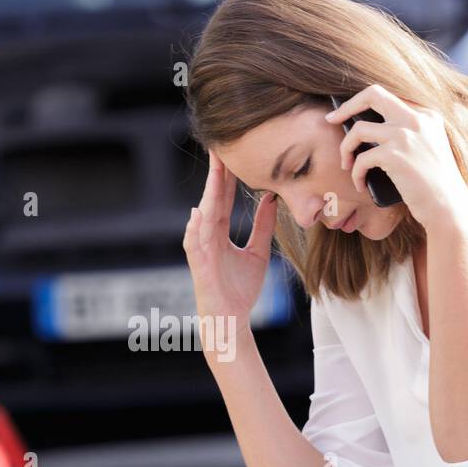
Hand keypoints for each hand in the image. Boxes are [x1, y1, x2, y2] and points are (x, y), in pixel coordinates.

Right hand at [183, 148, 277, 344]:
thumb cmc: (241, 289)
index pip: (223, 197)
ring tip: (214, 171)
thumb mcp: (258, 253)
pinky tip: (199, 212)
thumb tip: (271, 199)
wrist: (232, 319)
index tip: (234, 151)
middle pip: (212, 198)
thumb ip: (263, 226)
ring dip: (208, 193)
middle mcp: (207, 235)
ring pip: (204, 214)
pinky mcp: (198, 265)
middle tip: (220, 147)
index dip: (228, 175)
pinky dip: (196, 227)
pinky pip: (195, 243)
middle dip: (216, 173)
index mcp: (220, 231)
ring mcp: (200, 248)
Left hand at [326, 84, 467, 230]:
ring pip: (358, 129)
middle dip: (347, 107)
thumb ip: (407, 133)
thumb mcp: (427, 148)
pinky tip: (360, 185)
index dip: (363, 103)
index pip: (388, 96)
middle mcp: (416, 119)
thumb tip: (364, 129)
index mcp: (426, 114)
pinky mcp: (395, 155)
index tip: (346, 115)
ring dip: (346, 148)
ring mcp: (405, 135)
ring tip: (347, 164)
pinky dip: (356, 173)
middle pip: (373, 94)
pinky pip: (361, 159)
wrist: (448, 206)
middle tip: (331, 120)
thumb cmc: (433, 185)